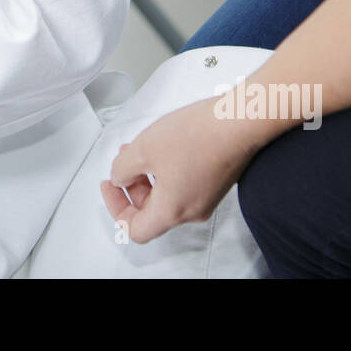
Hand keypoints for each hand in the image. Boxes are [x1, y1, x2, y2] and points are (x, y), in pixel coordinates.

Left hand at [100, 94, 264, 243]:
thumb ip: (122, 169)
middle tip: (123, 161)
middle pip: (150, 212)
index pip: (135, 229)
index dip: (116, 207)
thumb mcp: (142, 149)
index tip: (110, 185)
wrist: (239, 121)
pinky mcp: (215, 184)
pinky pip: (183, 186)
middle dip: (132, 186)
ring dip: (148, 176)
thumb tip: (119, 177)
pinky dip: (166, 171)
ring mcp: (206, 198)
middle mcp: (191, 212)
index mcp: (171, 211)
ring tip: (140, 148)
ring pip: (166, 197)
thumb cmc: (198, 135)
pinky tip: (162, 147)